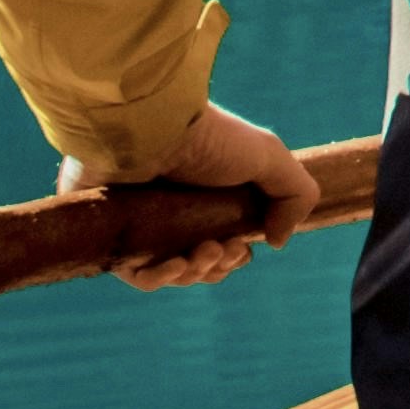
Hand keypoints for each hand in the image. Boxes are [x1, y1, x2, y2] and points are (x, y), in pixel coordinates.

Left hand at [79, 102, 322, 289]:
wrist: (152, 130)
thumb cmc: (209, 139)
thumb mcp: (270, 158)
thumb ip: (295, 195)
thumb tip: (277, 241)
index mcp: (209, 198)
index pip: (225, 244)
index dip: (237, 256)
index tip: (242, 247)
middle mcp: (176, 213)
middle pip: (202, 263)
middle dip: (220, 266)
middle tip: (222, 248)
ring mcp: (144, 226)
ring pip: (172, 273)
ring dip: (195, 273)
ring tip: (204, 251)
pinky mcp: (114, 236)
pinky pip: (136, 275)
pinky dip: (160, 279)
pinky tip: (176, 265)